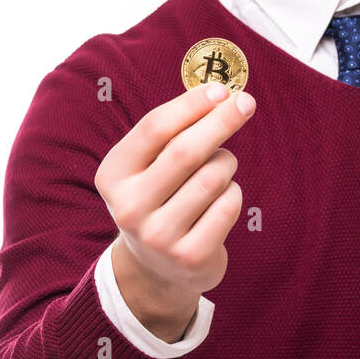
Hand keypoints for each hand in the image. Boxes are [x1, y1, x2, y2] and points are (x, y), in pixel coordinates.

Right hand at [94, 81, 255, 339]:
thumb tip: (222, 95)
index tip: (221, 90)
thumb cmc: (161, 196)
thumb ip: (176, 131)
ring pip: (213, 177)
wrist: (157, 268)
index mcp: (113, 175)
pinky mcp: (189, 257)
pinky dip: (233, 193)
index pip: (154, 128)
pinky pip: (228, 205)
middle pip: (185, 151)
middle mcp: (128, 207)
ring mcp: (158, 237)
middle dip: (221, 121)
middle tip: (246, 103)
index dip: (191, 105)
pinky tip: (220, 201)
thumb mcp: (150, 165)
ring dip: (227, 163)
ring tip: (220, 169)